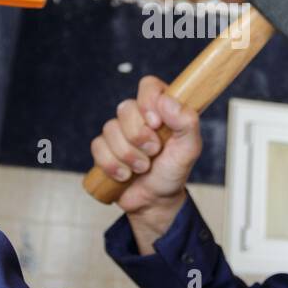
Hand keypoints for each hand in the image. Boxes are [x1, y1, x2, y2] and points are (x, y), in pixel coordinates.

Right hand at [90, 75, 200, 246]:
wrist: (156, 201)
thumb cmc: (173, 172)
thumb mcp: (190, 149)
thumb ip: (187, 122)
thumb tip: (167, 101)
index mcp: (161, 109)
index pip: (148, 86)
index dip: (148, 101)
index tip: (156, 123)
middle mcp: (139, 116)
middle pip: (125, 109)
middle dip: (139, 137)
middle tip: (153, 152)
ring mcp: (120, 132)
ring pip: (110, 129)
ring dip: (128, 155)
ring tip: (142, 168)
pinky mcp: (105, 149)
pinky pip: (98, 147)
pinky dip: (112, 165)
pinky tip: (124, 175)